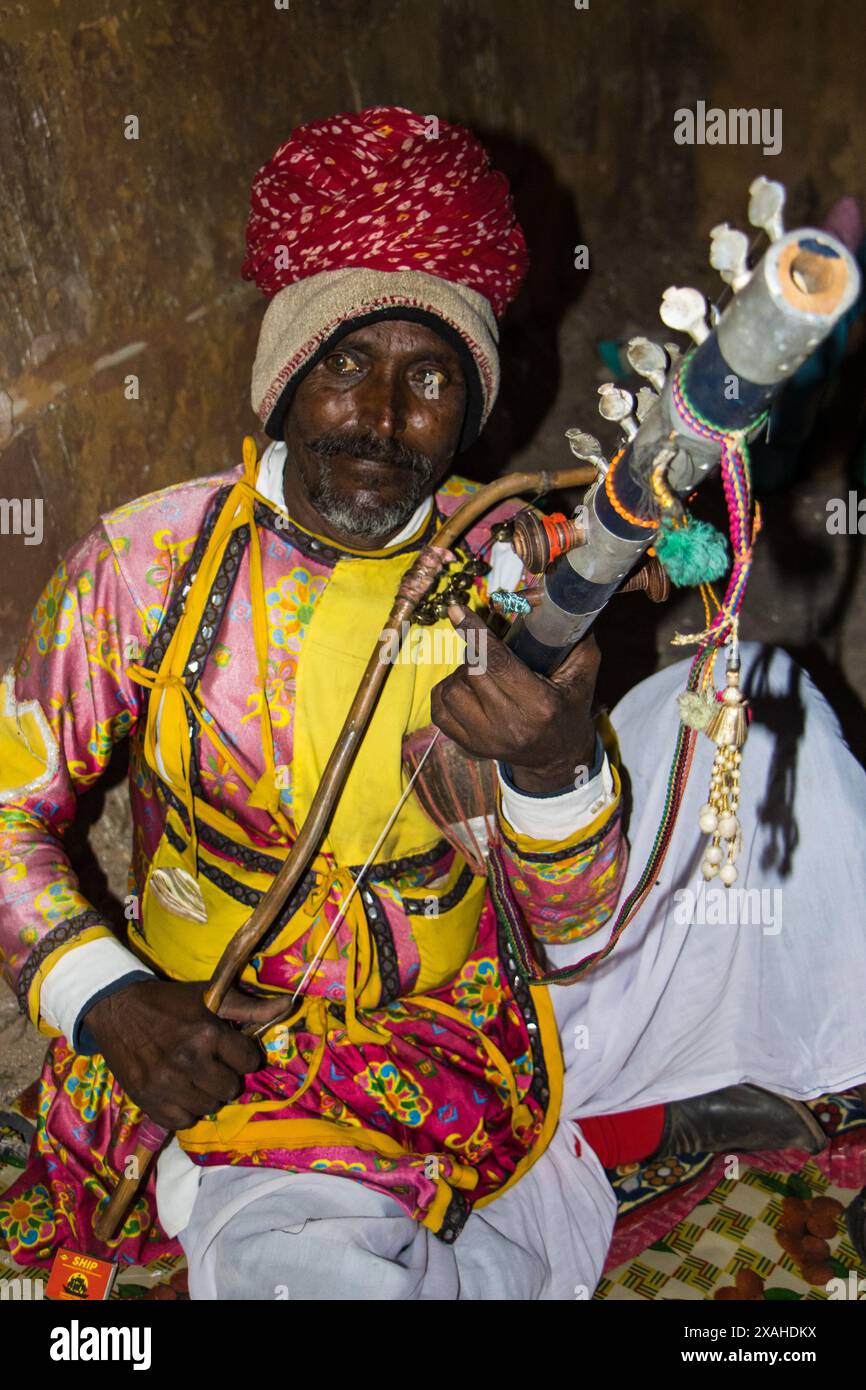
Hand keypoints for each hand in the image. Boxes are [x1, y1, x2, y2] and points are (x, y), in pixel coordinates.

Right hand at [83, 978, 278, 1130]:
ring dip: (206, 1094)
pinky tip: (178, 1090)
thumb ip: (250, 1007)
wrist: (116, 1010)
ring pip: (209, 1107)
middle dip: (225, 1076)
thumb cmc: (169, 1002)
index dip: (242, 1056)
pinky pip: (184, 1121)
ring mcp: (167, 1085)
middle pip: (231, 1089)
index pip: (248, 1062)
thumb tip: (288, 1006)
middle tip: (209, 1063)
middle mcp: (189, 1061)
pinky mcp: (149, 1102)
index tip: (229, 1050)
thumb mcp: (209, 997)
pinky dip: (184, 1110)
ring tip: (193, 1076)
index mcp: (208, 1034)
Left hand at [430, 603, 599, 794]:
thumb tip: (533, 594)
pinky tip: (469, 690)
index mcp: (539, 704)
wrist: (559, 754)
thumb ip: (567, 628)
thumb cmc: (570, 701)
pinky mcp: (468, 745)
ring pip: (452, 689)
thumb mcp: (583, 665)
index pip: (497, 662)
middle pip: (472, 672)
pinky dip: (449, 691)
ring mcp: (485, 739)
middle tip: (491, 652)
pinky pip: (439, 707)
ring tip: (484, 675)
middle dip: (477, 652)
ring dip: (463, 673)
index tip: (457, 608)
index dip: (475, 632)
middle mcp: (509, 725)